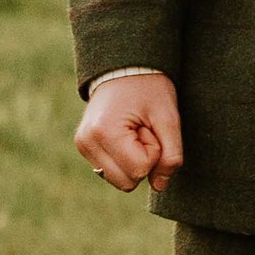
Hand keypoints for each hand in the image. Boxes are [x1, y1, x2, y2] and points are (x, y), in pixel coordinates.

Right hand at [75, 72, 183, 193]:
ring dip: (134, 160)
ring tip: (134, 131)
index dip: (154, 152)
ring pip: (119, 181)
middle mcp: (87, 143)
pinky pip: (112, 171)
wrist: (125, 68)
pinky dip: (124, 159)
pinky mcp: (85, 147)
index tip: (150, 127)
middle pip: (127, 182)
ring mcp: (83, 146)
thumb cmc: (149, 88)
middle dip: (144, 160)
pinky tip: (125, 136)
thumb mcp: (169, 118)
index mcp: (104, 133)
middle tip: (143, 130)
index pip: (139, 170)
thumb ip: (171, 155)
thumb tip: (160, 186)